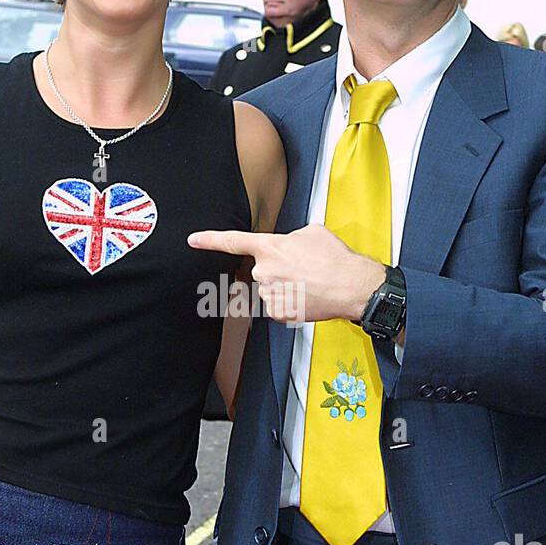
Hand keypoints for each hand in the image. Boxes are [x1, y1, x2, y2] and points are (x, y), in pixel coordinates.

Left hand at [187, 224, 384, 323]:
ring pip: (271, 289)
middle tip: (303, 269)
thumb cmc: (335, 259)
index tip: (193, 240)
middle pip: (262, 270)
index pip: (233, 242)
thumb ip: (290, 236)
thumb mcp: (312, 232)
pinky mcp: (278, 313)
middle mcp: (265, 271)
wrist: (352, 286)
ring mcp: (270, 294)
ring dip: (286, 286)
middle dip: (278, 270)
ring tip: (310, 283)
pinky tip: (307, 296)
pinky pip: (279, 305)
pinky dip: (291, 302)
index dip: (210, 240)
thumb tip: (287, 244)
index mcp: (270, 248)